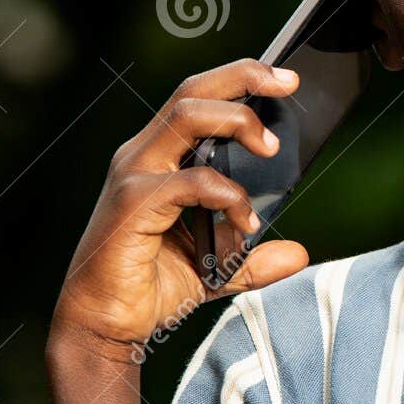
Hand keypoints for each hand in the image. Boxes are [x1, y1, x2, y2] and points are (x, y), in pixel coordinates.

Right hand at [50, 59, 309, 363]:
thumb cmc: (149, 289)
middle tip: (287, 84)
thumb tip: (298, 253)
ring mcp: (134, 177)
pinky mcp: (132, 204)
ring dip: (237, 123)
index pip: (197, 98)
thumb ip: (254, 258)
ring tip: (270, 148)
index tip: (285, 78)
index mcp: (159, 158)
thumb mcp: (217, 269)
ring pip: (186, 118)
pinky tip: (245, 222)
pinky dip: (227, 195)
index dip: (239, 77)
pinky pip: (188, 181)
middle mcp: (142, 157)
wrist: (104, 326)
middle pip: (192, 92)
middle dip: (243, 77)